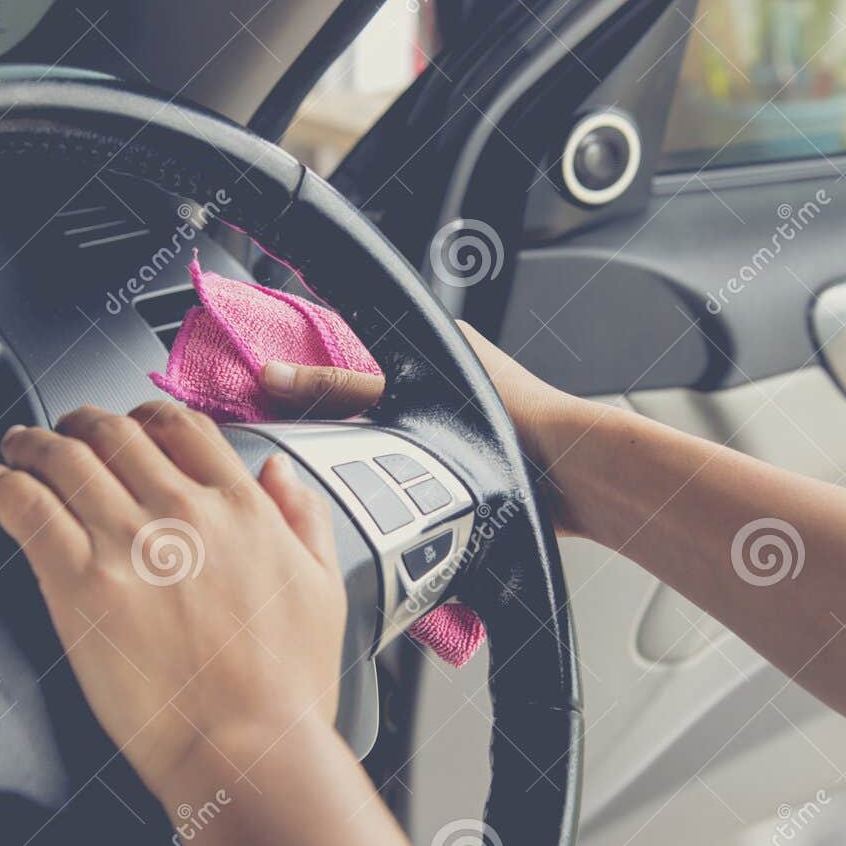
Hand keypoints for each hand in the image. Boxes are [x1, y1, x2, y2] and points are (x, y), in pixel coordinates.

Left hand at [0, 402, 347, 802]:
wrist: (248, 749)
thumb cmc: (286, 688)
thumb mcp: (322, 589)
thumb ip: (304, 520)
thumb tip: (278, 475)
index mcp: (240, 508)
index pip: (182, 427)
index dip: (146, 417)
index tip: (130, 425)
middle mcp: (182, 511)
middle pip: (116, 432)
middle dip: (82, 423)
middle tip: (65, 431)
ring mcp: (127, 543)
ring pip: (66, 458)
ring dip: (33, 444)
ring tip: (16, 448)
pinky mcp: (78, 583)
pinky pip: (28, 509)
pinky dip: (5, 487)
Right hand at [260, 320, 599, 533]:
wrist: (575, 478)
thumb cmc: (513, 422)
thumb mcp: (407, 394)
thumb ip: (338, 390)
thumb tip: (270, 379)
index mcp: (440, 345)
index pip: (359, 345)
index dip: (316, 368)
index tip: (271, 390)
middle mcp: (450, 383)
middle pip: (370, 401)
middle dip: (337, 423)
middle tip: (291, 440)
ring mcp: (458, 430)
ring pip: (388, 442)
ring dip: (361, 462)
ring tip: (323, 474)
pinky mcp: (464, 473)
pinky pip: (409, 475)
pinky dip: (387, 485)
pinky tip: (366, 500)